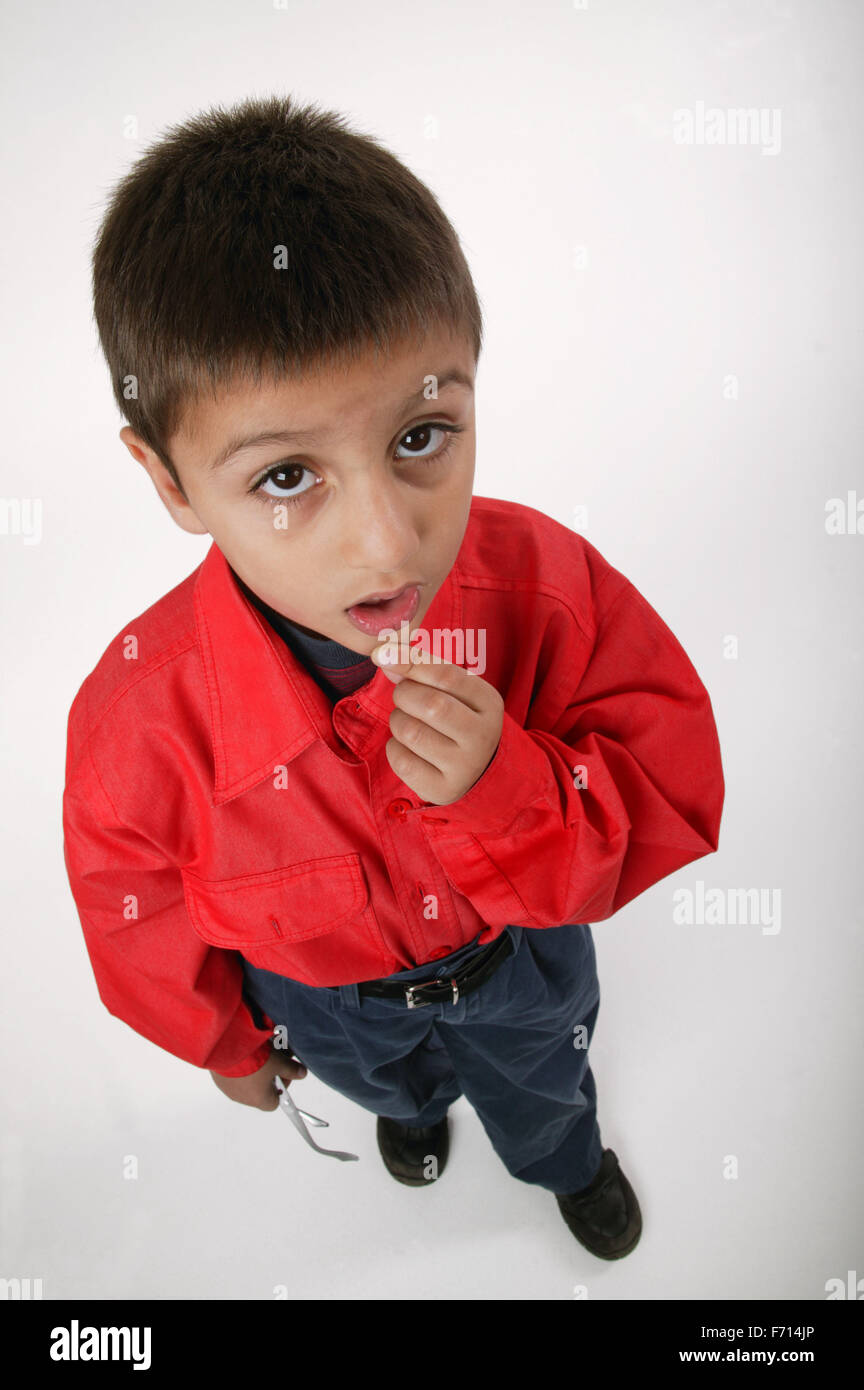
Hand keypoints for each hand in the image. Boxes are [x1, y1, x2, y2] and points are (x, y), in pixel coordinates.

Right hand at [210, 1046, 307, 1110]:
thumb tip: (301, 1073)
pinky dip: (241, 1065)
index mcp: (259, 1099)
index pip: (275, 1101)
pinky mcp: (219, 1077)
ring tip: (262, 1051)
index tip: (285, 1071)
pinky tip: (247, 1051)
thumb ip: (291, 1069)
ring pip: (248, 1080)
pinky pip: (234, 1074)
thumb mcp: (279, 1062)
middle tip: (275, 1057)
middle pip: (261, 1089)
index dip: (282, 1086)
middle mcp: (242, 1098)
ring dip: (256, 1068)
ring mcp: (229, 1088)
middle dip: (270, 1072)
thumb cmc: (253, 1059)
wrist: (227, 1048)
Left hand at [371, 642, 503, 805]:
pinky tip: (408, 747)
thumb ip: (422, 669)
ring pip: (411, 732)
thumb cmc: (457, 718)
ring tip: (409, 723)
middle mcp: (482, 736)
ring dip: (397, 721)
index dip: (409, 661)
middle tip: (404, 696)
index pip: (447, 675)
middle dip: (404, 694)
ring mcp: (465, 766)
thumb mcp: (453, 691)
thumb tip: (384, 656)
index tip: (380, 655)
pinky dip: (394, 748)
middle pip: (430, 705)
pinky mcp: (443, 789)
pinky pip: (401, 760)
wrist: (477, 770)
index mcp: (489, 703)